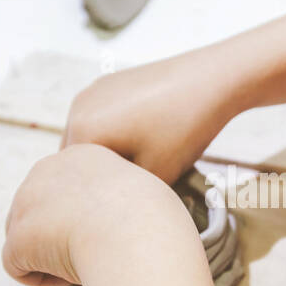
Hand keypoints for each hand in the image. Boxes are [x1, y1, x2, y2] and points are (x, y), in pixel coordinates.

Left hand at [1, 144, 177, 285]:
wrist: (140, 235)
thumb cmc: (155, 221)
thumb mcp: (145, 194)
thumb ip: (120, 199)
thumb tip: (113, 221)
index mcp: (80, 156)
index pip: (67, 191)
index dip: (86, 218)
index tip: (111, 233)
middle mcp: (45, 170)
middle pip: (40, 212)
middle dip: (60, 237)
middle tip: (99, 251)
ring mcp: (25, 201)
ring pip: (28, 239)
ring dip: (52, 256)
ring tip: (89, 261)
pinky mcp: (17, 236)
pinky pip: (18, 267)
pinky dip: (42, 278)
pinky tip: (72, 275)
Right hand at [61, 59, 233, 185]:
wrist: (211, 80)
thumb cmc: (184, 131)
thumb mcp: (153, 177)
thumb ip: (121, 195)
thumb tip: (107, 205)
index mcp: (81, 132)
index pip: (74, 182)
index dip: (100, 198)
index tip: (127, 202)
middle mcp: (77, 108)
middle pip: (78, 160)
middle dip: (100, 175)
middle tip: (134, 186)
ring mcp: (92, 91)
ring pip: (89, 139)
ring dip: (107, 155)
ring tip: (143, 159)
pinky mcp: (109, 83)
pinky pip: (101, 119)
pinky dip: (114, 134)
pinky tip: (146, 136)